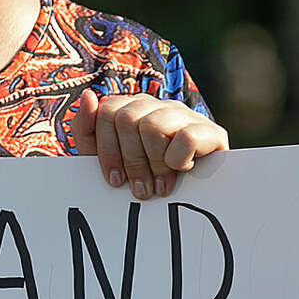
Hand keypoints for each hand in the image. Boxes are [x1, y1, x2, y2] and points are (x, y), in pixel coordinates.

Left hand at [68, 89, 229, 199]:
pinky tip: (182, 171)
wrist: (193, 202)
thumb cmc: (145, 179)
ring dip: (154, 164)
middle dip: (131, 161)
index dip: (107, 151)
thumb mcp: (108, 161)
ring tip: (160, 186)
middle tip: (141, 189)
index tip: (116, 181)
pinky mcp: (211, 132)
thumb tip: (88, 96)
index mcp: (134, 108)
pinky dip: (179, 160)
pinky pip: (185, 138)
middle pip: (127, 119)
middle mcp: (159, 105)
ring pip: (153, 126)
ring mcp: (185, 115)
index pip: (108, 113)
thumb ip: (87, 130)